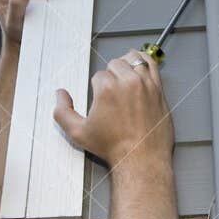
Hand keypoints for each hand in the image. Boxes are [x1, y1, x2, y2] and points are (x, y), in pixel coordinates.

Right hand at [52, 51, 174, 172]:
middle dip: (111, 75)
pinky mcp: (158, 89)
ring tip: (123, 76)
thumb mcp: (78, 133)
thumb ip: (62, 112)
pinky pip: (151, 64)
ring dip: (126, 66)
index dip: (97, 87)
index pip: (99, 75)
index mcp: (107, 88)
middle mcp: (128, 82)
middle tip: (111, 92)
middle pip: (115, 64)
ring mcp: (145, 84)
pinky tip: (139, 63)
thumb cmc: (114, 148)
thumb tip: (60, 95)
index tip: (101, 99)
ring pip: (132, 60)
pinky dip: (144, 60)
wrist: (141, 158)